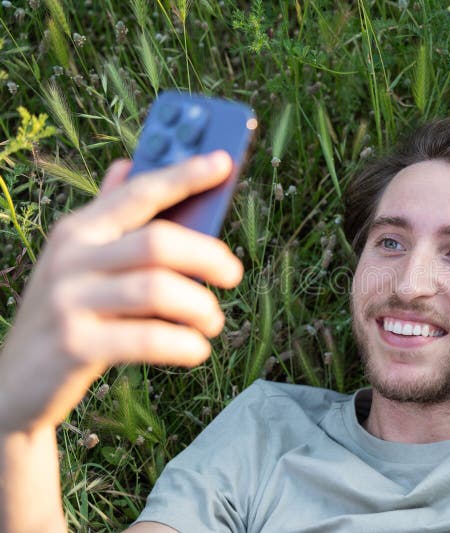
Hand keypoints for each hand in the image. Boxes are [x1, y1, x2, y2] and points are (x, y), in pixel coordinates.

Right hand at [0, 151, 243, 434]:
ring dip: (200, 307)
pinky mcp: (74, 345)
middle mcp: (70, 259)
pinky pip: (149, 339)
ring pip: (158, 290)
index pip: (139, 192)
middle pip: (158, 242)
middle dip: (208, 256)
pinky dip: (184, 344)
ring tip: (212, 322)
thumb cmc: (67, 316)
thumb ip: (108, 217)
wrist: (12, 385)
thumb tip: (127, 164)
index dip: (184, 175)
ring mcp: (69, 301)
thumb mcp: (79, 262)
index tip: (225, 161)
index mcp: (78, 231)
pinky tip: (196, 350)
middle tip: (232, 274)